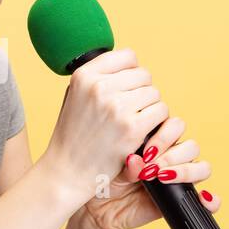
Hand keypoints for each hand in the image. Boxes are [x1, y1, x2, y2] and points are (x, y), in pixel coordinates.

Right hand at [37, 48, 169, 209]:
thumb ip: (97, 78)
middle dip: (141, 93)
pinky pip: (161, 112)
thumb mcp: (74, 96)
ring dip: (150, 108)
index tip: (126, 88)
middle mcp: (99, 87)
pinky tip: (141, 133)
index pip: (127, 56)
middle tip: (129, 111)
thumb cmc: (72, 135)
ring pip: (155, 94)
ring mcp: (116, 107)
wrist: (67, 171)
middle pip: (144, 75)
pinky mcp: (131, 127)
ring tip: (133, 123)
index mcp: (84, 75)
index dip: (131, 72)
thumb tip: (128, 64)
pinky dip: (156, 123)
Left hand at [78, 116, 218, 228]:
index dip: (164, 135)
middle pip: (191, 145)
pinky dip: (211, 200)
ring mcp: (181, 177)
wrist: (100, 208)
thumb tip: (137, 160)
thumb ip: (127, 163)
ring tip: (162, 178)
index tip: (145, 150)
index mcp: (157, 140)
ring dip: (185, 171)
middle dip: (172, 154)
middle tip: (151, 167)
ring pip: (202, 166)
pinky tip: (202, 199)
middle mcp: (172, 156)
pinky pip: (209, 199)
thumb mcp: (112, 167)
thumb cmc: (104, 178)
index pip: (175, 125)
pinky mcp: (185, 198)